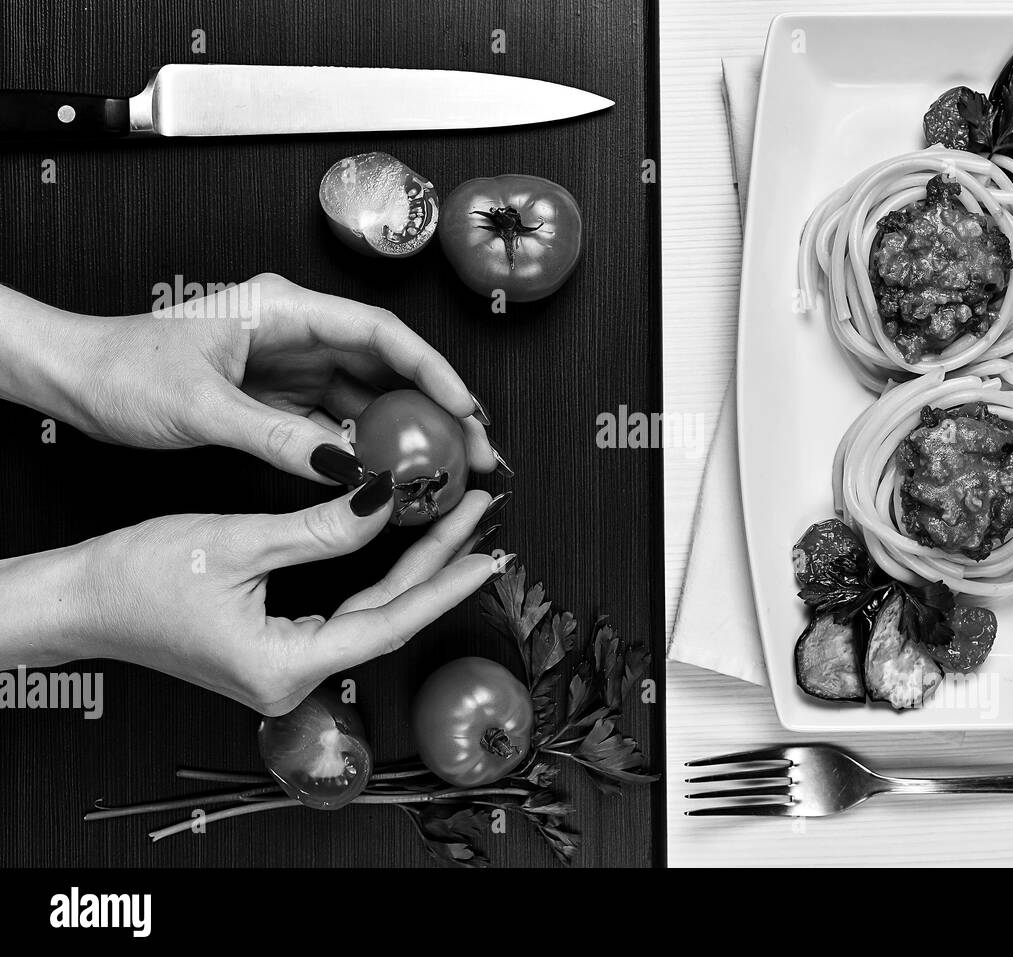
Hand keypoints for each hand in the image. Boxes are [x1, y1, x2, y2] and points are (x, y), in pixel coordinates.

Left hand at [45, 273, 500, 480]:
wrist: (75, 377)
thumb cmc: (122, 367)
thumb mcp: (200, 406)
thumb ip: (276, 437)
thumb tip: (345, 468)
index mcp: (284, 307)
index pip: (381, 332)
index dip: (433, 371)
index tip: (465, 410)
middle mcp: (297, 330)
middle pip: (388, 366)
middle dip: (436, 408)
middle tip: (473, 452)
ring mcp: (291, 363)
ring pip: (369, 396)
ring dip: (406, 433)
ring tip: (442, 470)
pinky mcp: (280, 395)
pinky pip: (338, 421)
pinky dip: (365, 449)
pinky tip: (387, 475)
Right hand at [71, 483, 510, 713]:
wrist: (79, 601)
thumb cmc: (137, 578)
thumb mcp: (237, 542)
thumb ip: (320, 529)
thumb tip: (383, 503)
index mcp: (285, 667)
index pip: (390, 624)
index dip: (444, 584)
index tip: (486, 550)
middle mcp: (292, 679)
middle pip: (387, 617)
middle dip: (436, 563)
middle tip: (479, 516)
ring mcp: (285, 669)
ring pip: (368, 614)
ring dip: (411, 568)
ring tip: (453, 523)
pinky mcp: (276, 651)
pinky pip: (342, 614)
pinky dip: (374, 579)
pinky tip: (401, 549)